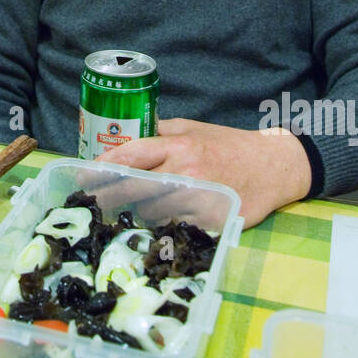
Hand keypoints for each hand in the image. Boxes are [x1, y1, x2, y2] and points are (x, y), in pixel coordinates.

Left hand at [97, 118, 311, 227]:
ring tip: (123, 214)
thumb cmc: (230, 145)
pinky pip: (174, 228)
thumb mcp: (195, 129)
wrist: (274, 166)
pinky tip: (154, 225)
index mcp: (180, 145)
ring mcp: (199, 198)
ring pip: (151, 212)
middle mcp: (186, 171)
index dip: (103, 165)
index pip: (132, 154)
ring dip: (135, 214)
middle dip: (107, 195)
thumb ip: (162, 131)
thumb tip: (128, 135)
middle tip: (91, 202)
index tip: (83, 174)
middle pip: (134, 186)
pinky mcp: (211, 221)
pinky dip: (162, 227)